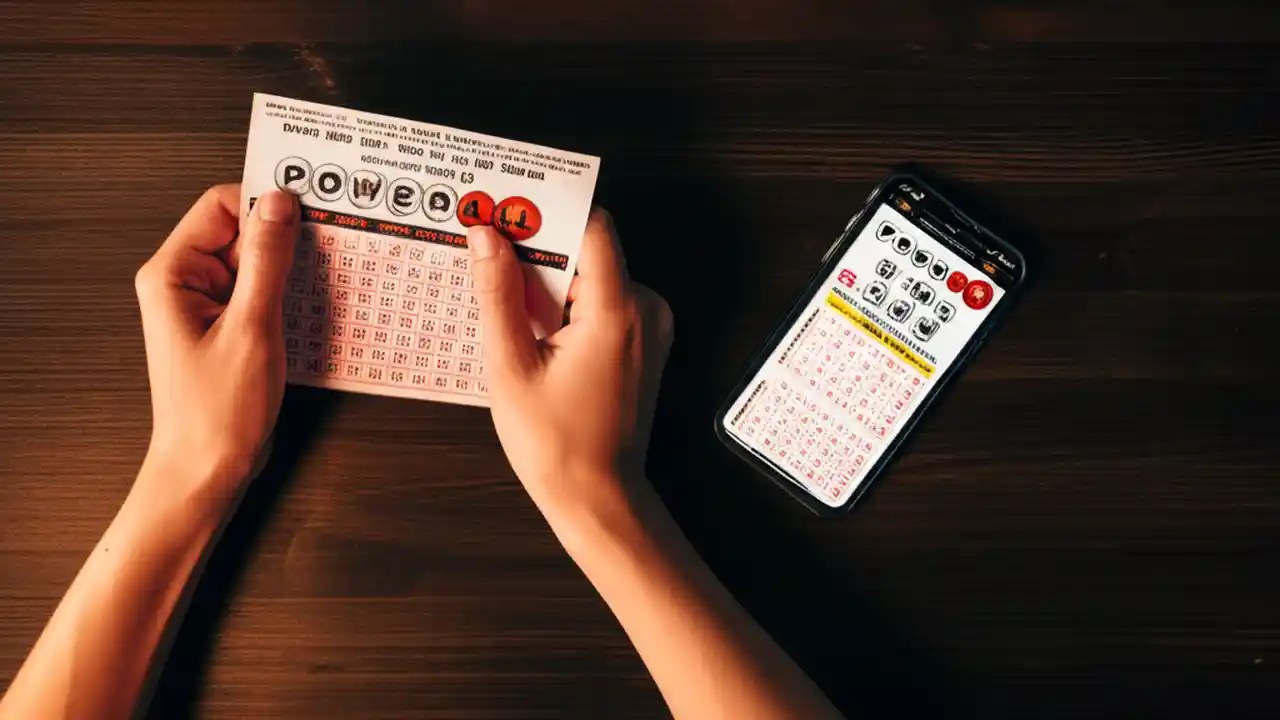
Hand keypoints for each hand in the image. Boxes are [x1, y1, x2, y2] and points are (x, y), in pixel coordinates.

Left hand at [133, 184, 298, 505]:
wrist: (206, 471)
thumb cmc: (217, 413)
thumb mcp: (252, 328)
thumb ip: (267, 261)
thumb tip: (279, 205)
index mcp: (173, 273)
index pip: (221, 206)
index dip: (266, 204)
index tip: (310, 211)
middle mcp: (184, 282)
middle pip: (241, 231)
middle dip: (285, 240)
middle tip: (325, 252)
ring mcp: (205, 305)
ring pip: (256, 262)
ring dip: (290, 271)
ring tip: (315, 290)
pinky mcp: (227, 325)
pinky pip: (260, 292)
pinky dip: (287, 296)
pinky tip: (307, 311)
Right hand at [467, 210, 672, 528]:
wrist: (598, 498)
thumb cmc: (555, 443)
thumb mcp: (511, 365)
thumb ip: (498, 294)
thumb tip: (485, 234)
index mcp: (617, 309)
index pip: (592, 225)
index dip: (547, 212)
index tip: (505, 208)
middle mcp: (645, 309)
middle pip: (589, 251)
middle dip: (538, 251)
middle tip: (488, 252)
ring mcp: (650, 327)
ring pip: (593, 277)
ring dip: (550, 282)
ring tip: (503, 299)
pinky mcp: (644, 344)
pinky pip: (603, 303)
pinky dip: (568, 306)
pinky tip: (531, 329)